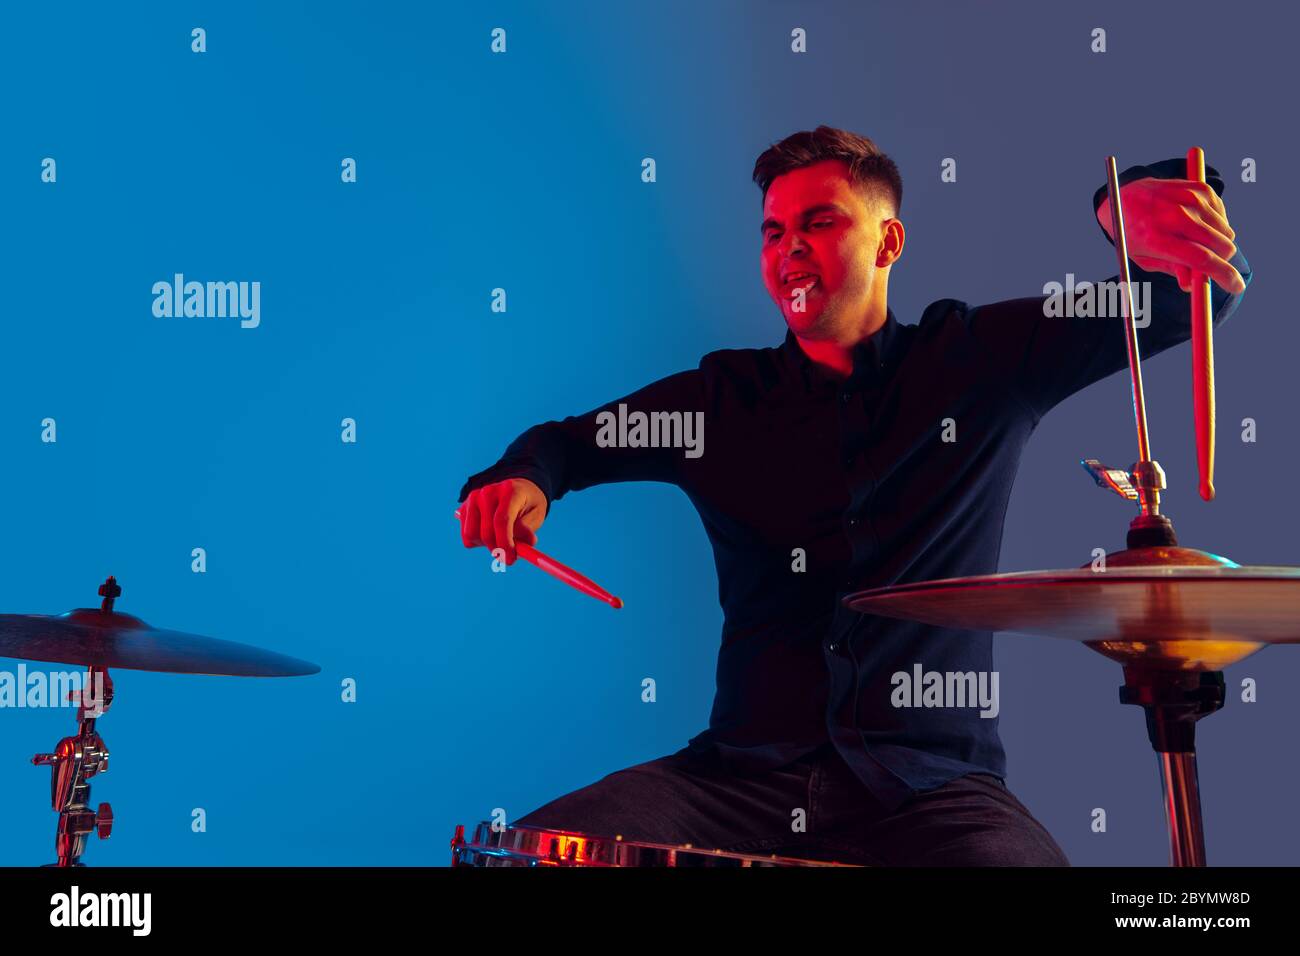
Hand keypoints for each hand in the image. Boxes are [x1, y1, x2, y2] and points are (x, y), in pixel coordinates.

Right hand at [458, 477, 546, 563]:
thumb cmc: (527, 506)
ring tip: (500, 540)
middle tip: (509, 556)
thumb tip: (517, 548)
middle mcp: (488, 492)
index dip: (505, 543)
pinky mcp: (464, 508)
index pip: (502, 520)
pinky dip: (477, 543)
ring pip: (472, 535)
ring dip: (487, 545)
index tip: (510, 559)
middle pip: (486, 531)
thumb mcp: (536, 516)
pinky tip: (490, 535)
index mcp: (510, 491)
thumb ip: (526, 532)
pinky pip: (466, 536)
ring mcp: (473, 499)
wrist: (516, 491)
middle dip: (498, 549)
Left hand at [1096, 177, 1244, 293]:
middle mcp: (1174, 216)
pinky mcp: (1199, 189)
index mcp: (1156, 238)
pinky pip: (1223, 216)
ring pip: (1226, 232)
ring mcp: (1189, 199)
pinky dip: (1216, 225)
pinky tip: (1196, 224)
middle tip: (1208, 264)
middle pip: (1220, 245)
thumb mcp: (1145, 258)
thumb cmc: (1136, 234)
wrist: (1127, 196)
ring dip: (1217, 242)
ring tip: (1194, 240)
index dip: (1223, 275)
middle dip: (1223, 260)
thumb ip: (1171, 269)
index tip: (1237, 286)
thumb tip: (1192, 285)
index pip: (1200, 259)